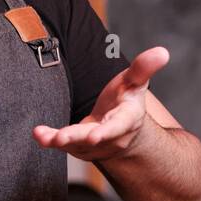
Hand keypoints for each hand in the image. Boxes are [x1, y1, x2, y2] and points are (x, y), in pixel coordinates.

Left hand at [32, 46, 169, 161]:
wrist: (123, 131)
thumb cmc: (126, 101)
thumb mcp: (134, 82)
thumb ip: (143, 68)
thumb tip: (162, 52)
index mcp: (127, 119)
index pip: (118, 126)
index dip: (107, 132)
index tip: (95, 136)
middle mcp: (111, 137)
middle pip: (94, 138)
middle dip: (77, 138)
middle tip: (60, 138)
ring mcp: (95, 146)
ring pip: (75, 145)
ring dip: (57, 140)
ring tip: (42, 135)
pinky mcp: (79, 148)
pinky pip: (64, 145)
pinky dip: (49, 140)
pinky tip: (38, 134)